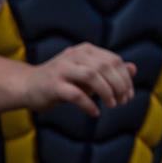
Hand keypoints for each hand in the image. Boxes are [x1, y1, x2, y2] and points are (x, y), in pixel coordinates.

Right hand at [19, 43, 136, 116]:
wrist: (27, 86)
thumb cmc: (64, 81)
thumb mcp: (89, 74)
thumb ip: (111, 71)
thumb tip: (134, 68)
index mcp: (85, 50)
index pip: (114, 60)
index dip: (125, 78)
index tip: (129, 95)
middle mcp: (74, 55)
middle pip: (105, 67)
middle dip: (119, 86)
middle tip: (123, 101)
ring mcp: (62, 69)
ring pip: (92, 76)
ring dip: (107, 92)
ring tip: (112, 105)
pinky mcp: (52, 85)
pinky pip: (75, 94)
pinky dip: (88, 105)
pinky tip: (95, 113)